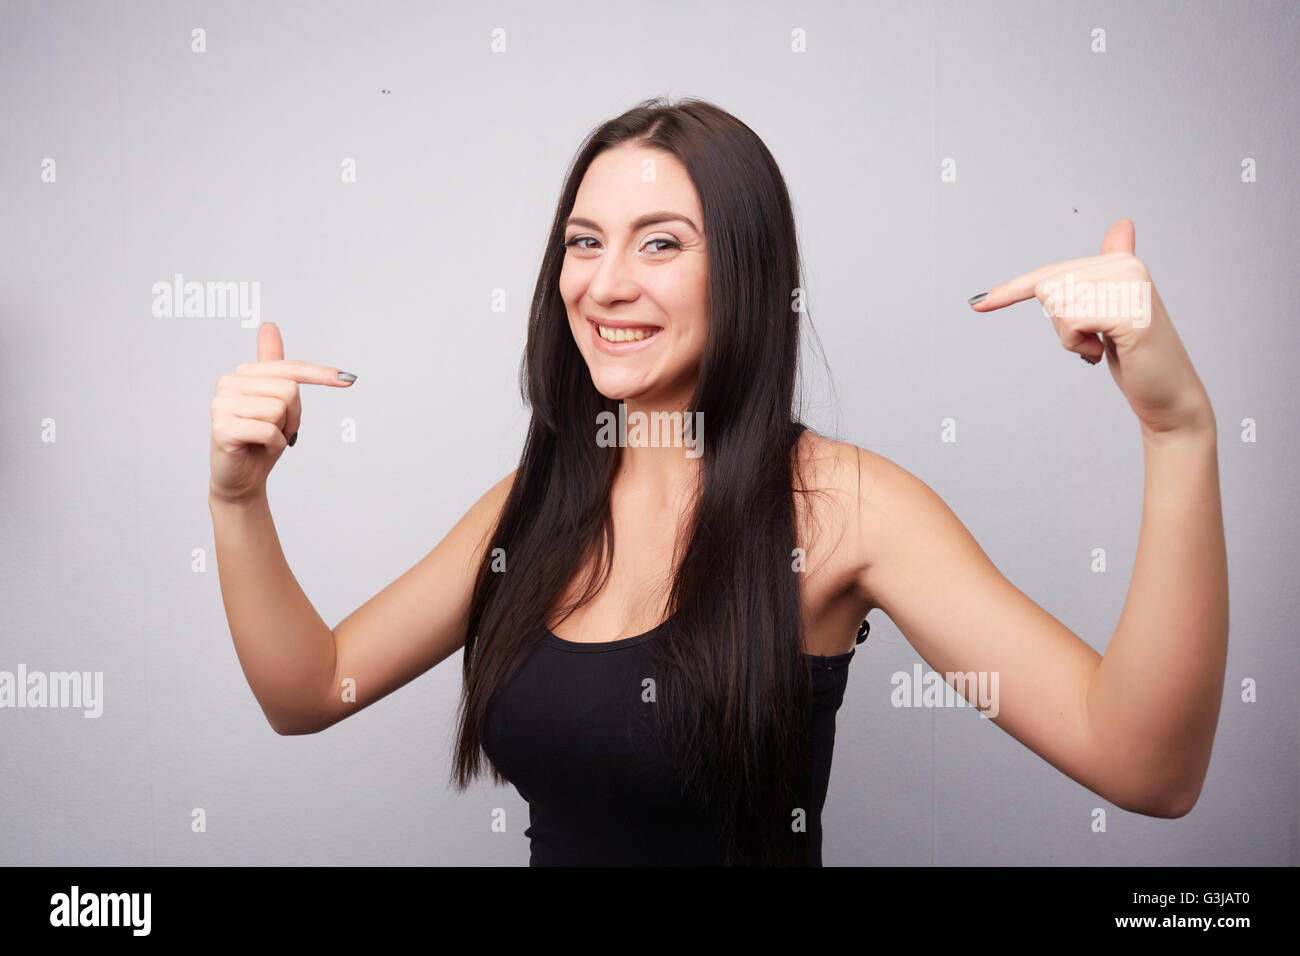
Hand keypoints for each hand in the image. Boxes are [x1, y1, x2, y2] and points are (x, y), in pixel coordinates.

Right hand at [208, 322, 356, 502]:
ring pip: (280, 409)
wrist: (240, 478)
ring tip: (266, 439)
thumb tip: (268, 325)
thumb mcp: (274, 401)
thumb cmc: (260, 439)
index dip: (321, 374)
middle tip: (279, 430)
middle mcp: (227, 383)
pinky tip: (259, 448)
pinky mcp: (222, 429)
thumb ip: (274, 366)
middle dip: (294, 416)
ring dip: (284, 431)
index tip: (349, 379)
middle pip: (289, 390)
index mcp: (242, 373)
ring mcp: (221, 405)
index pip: (290, 368)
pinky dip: (275, 445)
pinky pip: (270, 431)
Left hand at [968, 219, 1213, 437]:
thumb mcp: (1114, 308)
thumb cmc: (1138, 354)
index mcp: (1122, 260)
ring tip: (1103, 344)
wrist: (1169, 395)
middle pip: (1048, 288)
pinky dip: (1077, 344)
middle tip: (1094, 340)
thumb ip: (1109, 272)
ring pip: (1056, 305)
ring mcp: (1130, 286)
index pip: (1052, 273)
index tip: (977, 303)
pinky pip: (1070, 321)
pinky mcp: (1128, 312)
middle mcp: (1127, 264)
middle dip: (1060, 324)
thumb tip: (1123, 224)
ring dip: (1070, 336)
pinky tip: (1104, 351)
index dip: (1012, 290)